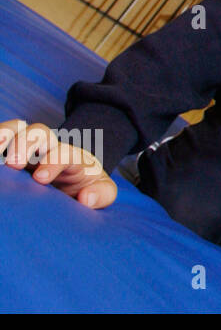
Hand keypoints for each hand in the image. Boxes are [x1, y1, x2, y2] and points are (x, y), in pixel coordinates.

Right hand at [0, 119, 116, 209]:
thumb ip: (102, 194)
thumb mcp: (102, 191)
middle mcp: (47, 148)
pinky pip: (2, 139)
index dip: (53, 161)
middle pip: (38, 131)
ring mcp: (27, 149)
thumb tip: (86, 199)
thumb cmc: (87, 186)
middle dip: (27, 143)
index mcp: (71, 157)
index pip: (64, 152)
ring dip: (4, 135)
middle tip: (14, 164)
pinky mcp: (11, 153)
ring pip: (16, 130)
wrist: (77, 181)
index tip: (40, 179)